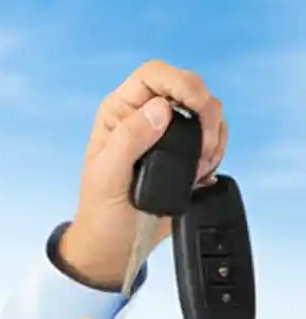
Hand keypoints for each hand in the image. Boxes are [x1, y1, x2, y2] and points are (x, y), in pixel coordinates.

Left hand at [59, 59, 227, 290]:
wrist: (116, 244)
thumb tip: (159, 108)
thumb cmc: (101, 211)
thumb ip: (129, 139)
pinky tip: (200, 173)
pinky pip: (214, 136)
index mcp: (119, 113)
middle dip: (205, 113)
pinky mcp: (184, 152)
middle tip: (200, 148)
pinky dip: (216, 151)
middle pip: (189, 88)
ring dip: (212, 136)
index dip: (180, 82)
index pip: (153, 74)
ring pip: (207, 112)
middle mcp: (143, 116)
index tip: (196, 107)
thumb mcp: (107, 176)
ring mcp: (166, 134)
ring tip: (196, 167)